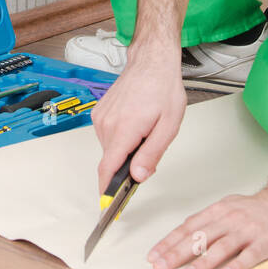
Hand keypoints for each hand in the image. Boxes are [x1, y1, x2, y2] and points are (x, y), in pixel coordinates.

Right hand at [91, 49, 186, 194]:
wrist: (152, 62)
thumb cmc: (163, 89)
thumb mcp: (168, 125)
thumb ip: (151, 154)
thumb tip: (138, 176)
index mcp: (124, 129)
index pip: (107, 168)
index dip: (106, 190)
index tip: (107, 206)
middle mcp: (107, 124)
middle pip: (111, 160)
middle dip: (128, 164)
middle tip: (150, 147)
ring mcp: (101, 117)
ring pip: (110, 148)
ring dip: (125, 149)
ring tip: (145, 128)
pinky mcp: (99, 113)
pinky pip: (107, 136)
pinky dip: (120, 137)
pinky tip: (135, 122)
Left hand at [147, 186, 267, 268]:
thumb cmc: (258, 208)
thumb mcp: (229, 207)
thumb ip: (209, 220)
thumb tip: (185, 232)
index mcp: (218, 211)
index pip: (188, 227)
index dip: (169, 242)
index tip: (154, 256)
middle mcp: (230, 219)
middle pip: (199, 237)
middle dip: (177, 253)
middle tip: (160, 267)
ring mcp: (249, 230)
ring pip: (221, 247)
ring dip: (202, 262)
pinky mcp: (267, 242)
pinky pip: (250, 255)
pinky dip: (237, 266)